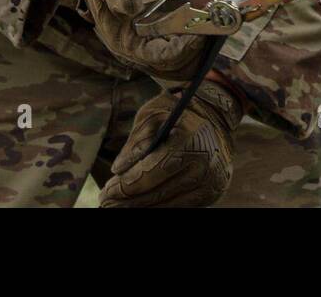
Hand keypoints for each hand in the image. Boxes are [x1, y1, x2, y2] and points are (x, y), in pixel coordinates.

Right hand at [59, 0, 204, 80]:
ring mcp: (155, 39)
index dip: (181, 48)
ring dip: (202, 41)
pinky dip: (200, 30)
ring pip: (185, 54)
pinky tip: (208, 13)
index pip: (160, 57)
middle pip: (177, 62)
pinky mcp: (165, 29)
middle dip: (197, 47)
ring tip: (215, 19)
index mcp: (126, 41)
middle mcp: (142, 46)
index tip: (198, 33)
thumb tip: (135, 2)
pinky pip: (186, 39)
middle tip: (214, 25)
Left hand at [99, 80, 242, 207]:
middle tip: (106, 203)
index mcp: (190, 140)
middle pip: (157, 194)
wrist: (215, 118)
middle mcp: (204, 165)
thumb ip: (136, 142)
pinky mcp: (212, 193)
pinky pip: (180, 207)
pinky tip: (141, 205)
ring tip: (119, 207)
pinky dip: (159, 206)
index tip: (105, 193)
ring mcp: (211, 182)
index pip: (150, 173)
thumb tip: (119, 170)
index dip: (125, 187)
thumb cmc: (176, 113)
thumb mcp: (153, 115)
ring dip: (141, 207)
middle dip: (128, 201)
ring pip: (167, 204)